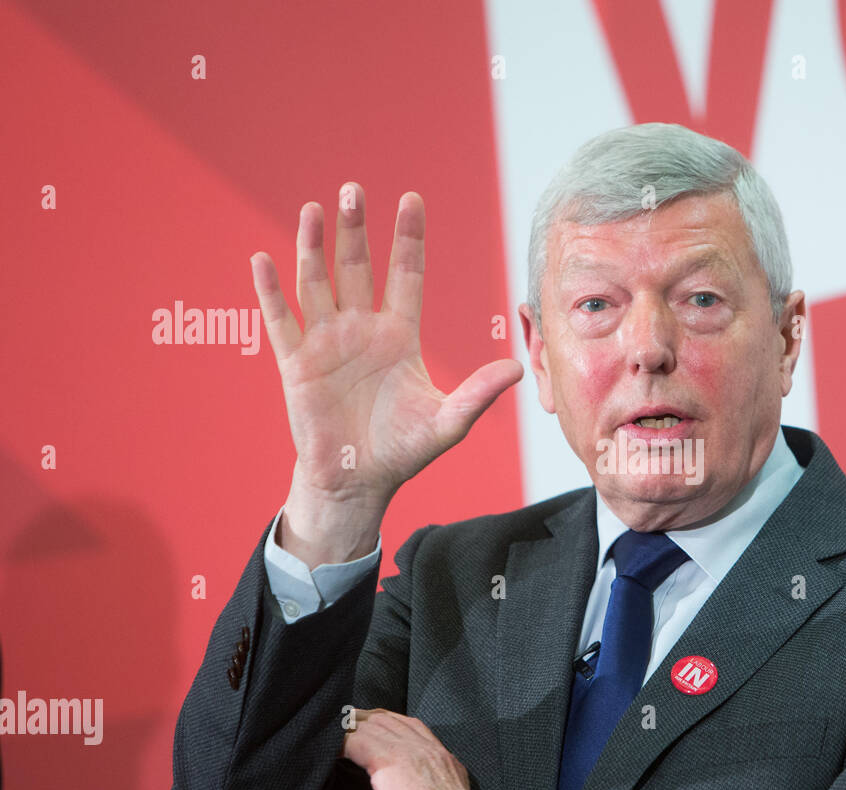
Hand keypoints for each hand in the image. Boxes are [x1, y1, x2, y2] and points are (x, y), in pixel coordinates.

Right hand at [250, 185, 523, 508]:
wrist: (358, 482)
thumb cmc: (403, 451)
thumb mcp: (448, 422)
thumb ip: (478, 393)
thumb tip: (517, 367)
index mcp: (399, 335)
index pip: (406, 275)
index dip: (408, 238)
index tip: (411, 199)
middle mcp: (361, 329)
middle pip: (357, 267)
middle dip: (356, 230)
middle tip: (353, 190)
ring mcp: (326, 342)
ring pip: (317, 283)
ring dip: (313, 247)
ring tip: (313, 210)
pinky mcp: (297, 363)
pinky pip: (282, 320)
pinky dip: (272, 291)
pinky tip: (264, 260)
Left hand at [342, 708, 474, 789]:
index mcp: (443, 767)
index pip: (413, 733)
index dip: (387, 730)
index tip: (366, 736)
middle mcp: (431, 753)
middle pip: (391, 720)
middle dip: (365, 722)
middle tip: (342, 729)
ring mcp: (412, 753)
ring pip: (375, 723)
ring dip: (352, 728)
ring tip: (331, 735)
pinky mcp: (391, 762)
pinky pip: (357, 739)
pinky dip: (340, 742)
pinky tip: (327, 749)